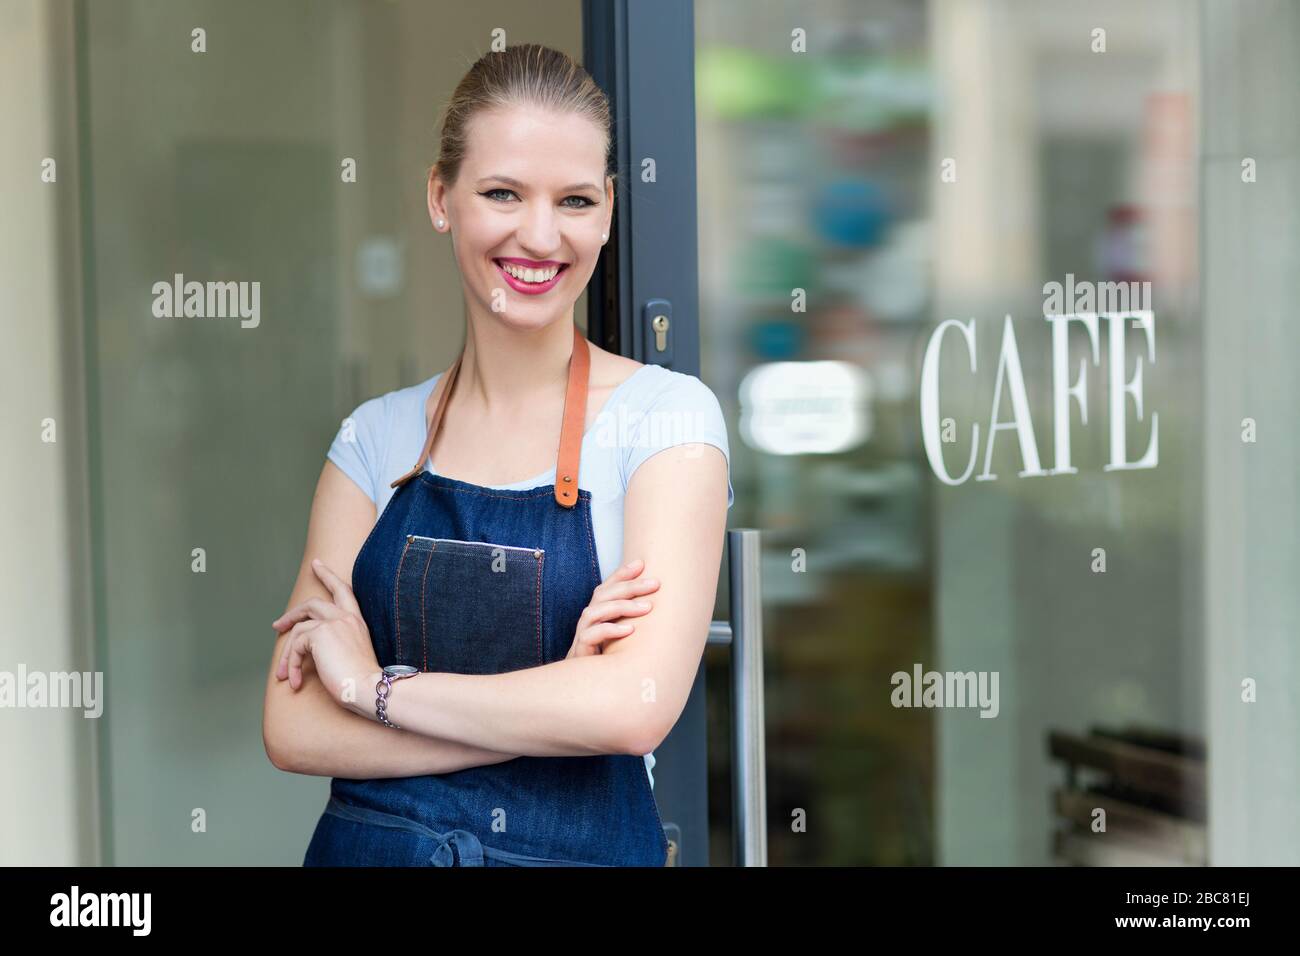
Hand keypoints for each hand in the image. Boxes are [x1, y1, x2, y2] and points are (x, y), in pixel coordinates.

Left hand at [272, 559, 380, 711]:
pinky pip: (295, 646)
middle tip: (278, 624)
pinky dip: (290, 664)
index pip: (343, 590)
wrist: (369, 687)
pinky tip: (295, 681)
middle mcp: (346, 617)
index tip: (316, 564)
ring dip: (286, 654)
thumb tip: (311, 648)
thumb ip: (337, 644)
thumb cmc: (363, 680)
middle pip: (312, 603)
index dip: (328, 575)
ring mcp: (333, 623)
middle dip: (292, 613)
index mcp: (358, 621)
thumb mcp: (351, 655)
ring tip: (282, 674)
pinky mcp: (319, 634)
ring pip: (298, 629)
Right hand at [566, 558, 659, 658]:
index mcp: (597, 614)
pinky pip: (590, 636)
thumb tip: (659, 609)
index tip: (641, 563)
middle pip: (603, 594)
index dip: (621, 574)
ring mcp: (582, 635)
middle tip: (655, 584)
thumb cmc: (606, 662)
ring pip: (595, 611)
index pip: (607, 587)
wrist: (584, 689)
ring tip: (647, 608)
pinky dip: (609, 630)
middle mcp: (588, 621)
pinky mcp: (580, 652)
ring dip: (622, 606)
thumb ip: (632, 623)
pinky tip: (629, 630)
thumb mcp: (620, 640)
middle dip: (630, 586)